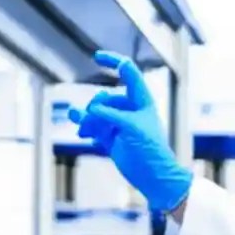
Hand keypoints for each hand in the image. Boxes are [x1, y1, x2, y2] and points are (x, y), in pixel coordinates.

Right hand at [68, 51, 193, 211]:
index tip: (97, 57)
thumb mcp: (131, 127)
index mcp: (141, 100)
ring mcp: (119, 125)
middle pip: (105, 98)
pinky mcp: (111, 140)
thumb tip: (89, 110)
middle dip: (95, 106)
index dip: (113, 61)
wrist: (153, 177)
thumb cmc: (150, 149)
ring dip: (86, 118)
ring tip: (80, 127)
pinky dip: (88, 130)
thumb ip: (109, 115)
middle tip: (92, 119)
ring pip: (96, 114)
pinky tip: (83, 134)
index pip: (128, 72)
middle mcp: (130, 110)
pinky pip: (94, 129)